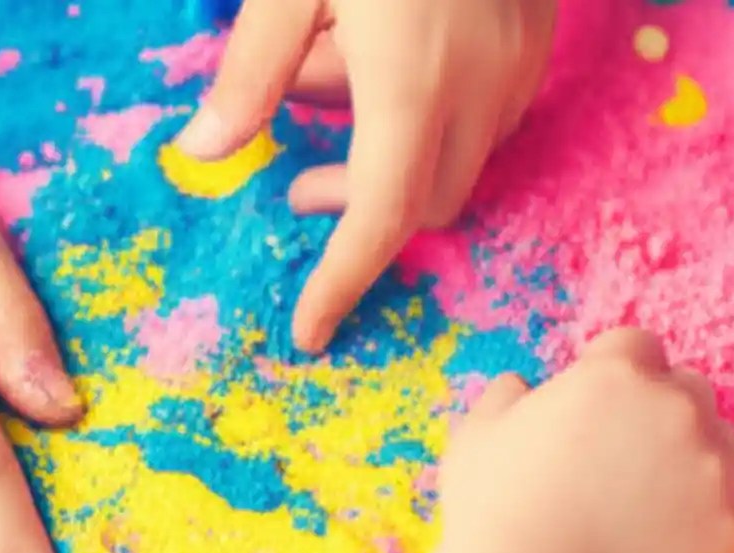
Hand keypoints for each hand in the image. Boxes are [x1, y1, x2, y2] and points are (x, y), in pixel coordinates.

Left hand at [175, 0, 557, 351]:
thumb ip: (250, 70)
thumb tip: (202, 152)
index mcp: (412, 81)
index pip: (381, 219)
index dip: (342, 284)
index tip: (309, 333)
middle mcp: (479, 86)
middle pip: (418, 200)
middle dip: (354, 210)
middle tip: (292, 184)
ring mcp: (517, 62)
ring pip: (451, 157)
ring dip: (384, 153)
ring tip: (327, 77)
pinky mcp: (531, 38)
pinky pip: (478, 112)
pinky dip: (421, 115)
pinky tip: (380, 52)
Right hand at [440, 329, 733, 552]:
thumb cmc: (495, 509)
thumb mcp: (475, 434)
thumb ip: (504, 395)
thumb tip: (519, 388)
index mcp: (614, 376)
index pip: (635, 345)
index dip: (611, 370)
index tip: (592, 405)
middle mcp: (675, 410)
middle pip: (686, 388)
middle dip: (658, 409)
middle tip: (618, 454)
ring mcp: (713, 469)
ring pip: (720, 442)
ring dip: (690, 456)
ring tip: (641, 498)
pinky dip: (707, 512)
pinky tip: (662, 532)